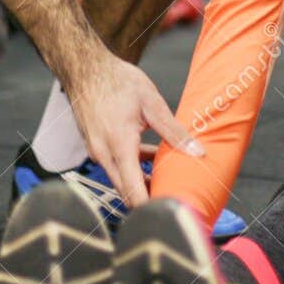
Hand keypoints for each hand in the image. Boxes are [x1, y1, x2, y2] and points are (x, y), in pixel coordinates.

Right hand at [66, 53, 202, 206]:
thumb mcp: (151, 103)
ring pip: (121, 180)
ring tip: (169, 177)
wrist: (85, 68)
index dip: (151, 209)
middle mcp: (104, 154)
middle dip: (150, 200)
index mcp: (119, 145)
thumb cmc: (117, 81)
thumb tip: (198, 152)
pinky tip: (152, 156)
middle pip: (127, 192)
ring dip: (143, 182)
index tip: (171, 214)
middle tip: (176, 200)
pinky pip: (115, 167)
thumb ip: (174, 131)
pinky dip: (133, 168)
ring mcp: (96, 152)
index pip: (134, 192)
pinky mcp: (95, 147)